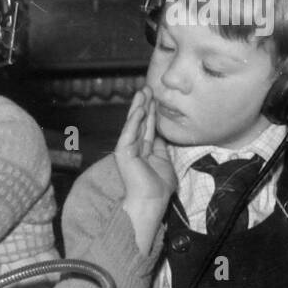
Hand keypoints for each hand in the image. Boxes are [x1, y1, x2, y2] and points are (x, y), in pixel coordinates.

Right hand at [115, 87, 176, 205]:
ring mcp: (127, 149)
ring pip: (133, 124)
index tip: (155, 98)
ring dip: (138, 106)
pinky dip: (133, 120)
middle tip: (148, 87)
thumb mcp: (164, 162)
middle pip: (139, 122)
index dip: (151, 112)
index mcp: (143, 151)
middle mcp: (134, 148)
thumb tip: (161, 135)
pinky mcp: (123, 152)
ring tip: (143, 91)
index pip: (147, 127)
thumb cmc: (158, 187)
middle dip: (144, 104)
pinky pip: (129, 132)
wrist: (151, 200)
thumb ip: (161, 148)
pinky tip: (139, 107)